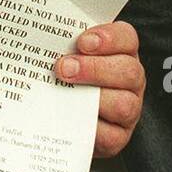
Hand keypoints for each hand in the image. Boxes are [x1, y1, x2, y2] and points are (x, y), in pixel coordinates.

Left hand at [54, 21, 144, 157]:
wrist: (60, 114)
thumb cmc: (64, 73)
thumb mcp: (65, 51)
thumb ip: (61, 42)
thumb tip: (41, 34)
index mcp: (121, 51)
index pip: (126, 38)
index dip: (108, 38)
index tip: (82, 42)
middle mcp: (130, 79)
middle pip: (128, 71)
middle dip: (94, 69)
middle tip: (63, 68)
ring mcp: (129, 109)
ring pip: (124, 104)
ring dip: (94, 98)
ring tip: (64, 92)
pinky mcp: (118, 136)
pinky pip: (111, 135)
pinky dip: (90, 128)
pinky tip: (69, 118)